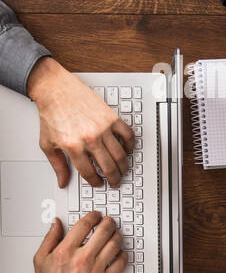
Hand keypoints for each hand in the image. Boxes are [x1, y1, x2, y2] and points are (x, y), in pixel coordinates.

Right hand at [23, 212, 124, 272]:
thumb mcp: (41, 259)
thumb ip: (50, 238)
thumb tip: (56, 223)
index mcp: (65, 252)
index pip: (84, 225)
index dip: (93, 216)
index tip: (96, 215)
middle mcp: (82, 260)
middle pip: (103, 232)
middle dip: (108, 222)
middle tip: (109, 221)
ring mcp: (95, 271)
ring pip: (114, 245)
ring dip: (117, 236)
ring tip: (115, 234)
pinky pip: (121, 263)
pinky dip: (123, 254)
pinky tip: (119, 252)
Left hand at [27, 57, 134, 187]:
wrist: (55, 90)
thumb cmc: (51, 114)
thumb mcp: (48, 143)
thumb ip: (57, 164)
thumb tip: (62, 181)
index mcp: (72, 146)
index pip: (88, 172)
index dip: (94, 181)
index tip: (97, 183)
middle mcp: (89, 138)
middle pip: (108, 167)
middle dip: (113, 179)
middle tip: (114, 182)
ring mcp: (102, 128)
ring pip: (120, 155)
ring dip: (123, 166)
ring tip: (122, 169)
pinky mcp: (111, 118)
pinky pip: (128, 136)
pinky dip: (130, 145)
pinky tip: (127, 149)